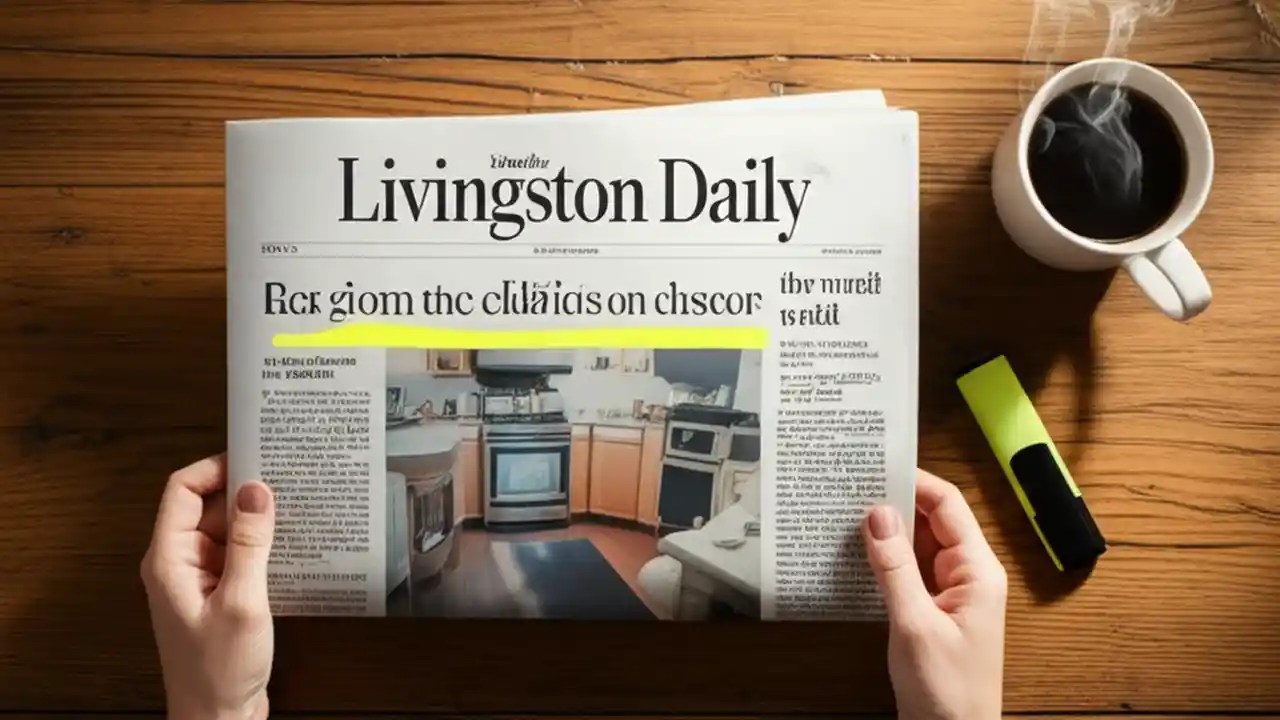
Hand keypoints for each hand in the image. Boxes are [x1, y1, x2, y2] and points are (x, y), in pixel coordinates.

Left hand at [140, 454, 275, 719]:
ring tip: (297, 510)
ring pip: (227, 531)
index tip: (254, 458)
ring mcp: (200, 580)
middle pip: (209, 507)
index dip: (216, 468)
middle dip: (246, 493)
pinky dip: (262, 547)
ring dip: (258, 522)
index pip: (182, 490)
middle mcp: (180, 564)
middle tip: (287, 480)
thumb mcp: (241, 602)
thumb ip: (248, 543)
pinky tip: (292, 547)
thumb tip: (256, 490)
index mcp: (170, 559)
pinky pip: (239, 556)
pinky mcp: (220, 595)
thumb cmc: (218, 671)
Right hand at [862, 469, 1007, 719]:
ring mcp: (950, 593)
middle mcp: (968, 575)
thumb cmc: (946, 690)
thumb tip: (877, 513)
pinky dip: (884, 559)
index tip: (875, 466)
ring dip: (886, 531)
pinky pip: (909, 571)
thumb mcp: (914, 625)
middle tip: (850, 485)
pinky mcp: (932, 611)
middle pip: (932, 520)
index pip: (948, 506)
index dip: (914, 481)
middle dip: (894, 501)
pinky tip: (854, 554)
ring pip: (917, 545)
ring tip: (844, 512)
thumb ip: (894, 567)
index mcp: (977, 571)